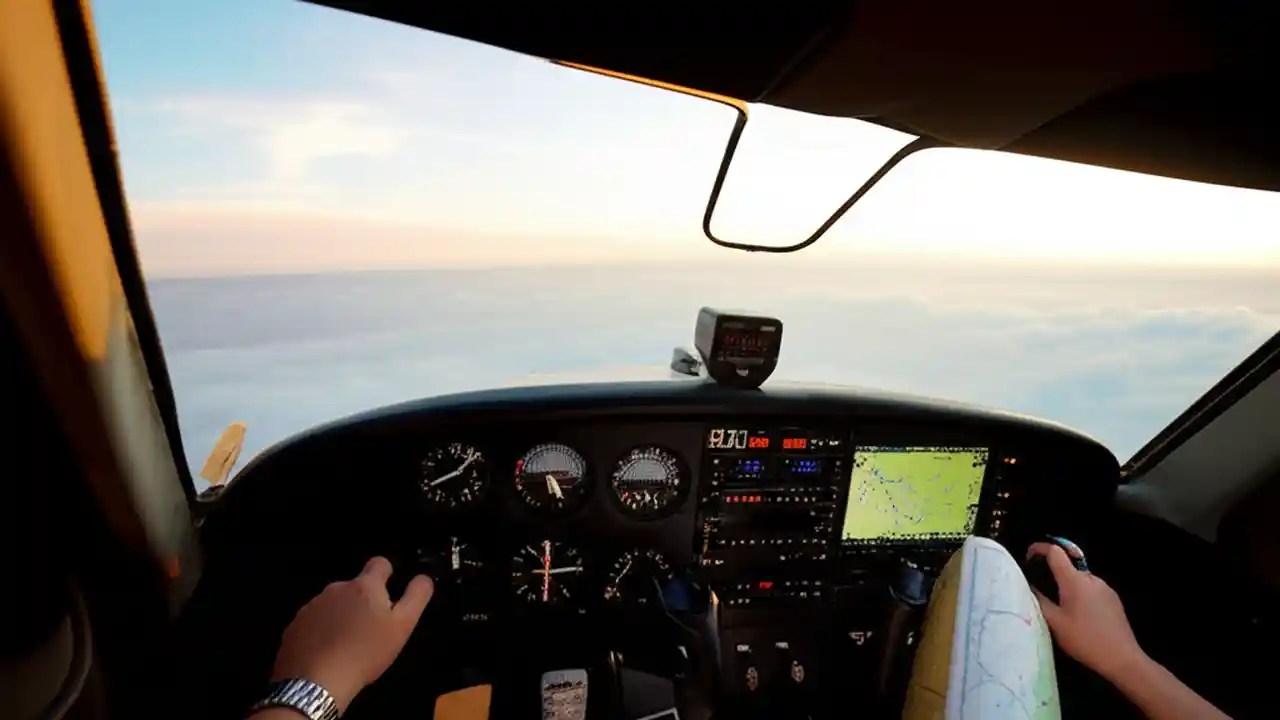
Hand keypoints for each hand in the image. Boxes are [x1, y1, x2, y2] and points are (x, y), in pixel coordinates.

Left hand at [269, 557, 432, 711]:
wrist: (316, 681)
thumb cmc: (366, 652)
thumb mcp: (403, 626)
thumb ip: (417, 596)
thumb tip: (424, 577)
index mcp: (364, 586)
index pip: (379, 564)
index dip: (387, 575)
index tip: (388, 593)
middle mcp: (336, 589)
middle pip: (355, 587)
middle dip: (363, 602)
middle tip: (370, 630)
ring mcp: (312, 606)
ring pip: (333, 605)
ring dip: (341, 617)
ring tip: (347, 645)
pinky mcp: (295, 625)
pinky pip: (313, 622)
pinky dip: (321, 632)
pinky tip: (327, 652)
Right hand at [1027, 542, 1144, 680]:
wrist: (1122, 658)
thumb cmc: (1084, 640)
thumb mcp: (1055, 623)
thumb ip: (1039, 601)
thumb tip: (1029, 586)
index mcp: (1074, 580)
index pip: (1055, 551)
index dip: (1039, 548)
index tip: (1028, 556)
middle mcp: (1091, 578)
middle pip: (1068, 565)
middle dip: (1052, 573)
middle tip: (1041, 590)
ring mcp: (1105, 588)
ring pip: (1080, 579)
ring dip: (1067, 586)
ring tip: (1060, 608)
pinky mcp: (1113, 599)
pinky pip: (1091, 589)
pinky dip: (1080, 594)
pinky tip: (1079, 616)